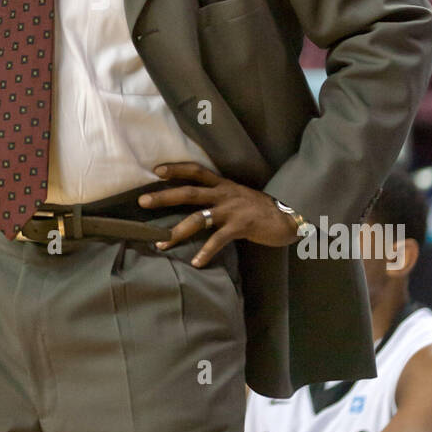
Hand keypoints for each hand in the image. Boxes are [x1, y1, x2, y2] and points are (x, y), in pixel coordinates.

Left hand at [138, 162, 298, 266]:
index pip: (196, 171)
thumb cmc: (260, 208)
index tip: (156, 170)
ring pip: (198, 218)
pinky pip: (219, 240)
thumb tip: (197, 204)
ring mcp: (232, 210)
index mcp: (223, 185)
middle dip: (164, 197)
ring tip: (161, 244)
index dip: (176, 169)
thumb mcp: (237, 196)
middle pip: (189, 192)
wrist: (289, 216)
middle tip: (142, 201)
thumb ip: (218, 197)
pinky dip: (206, 252)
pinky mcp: (241, 227)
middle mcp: (224, 194)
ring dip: (177, 231)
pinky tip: (196, 263)